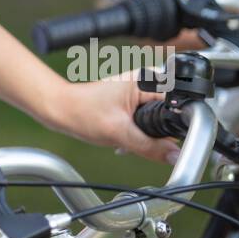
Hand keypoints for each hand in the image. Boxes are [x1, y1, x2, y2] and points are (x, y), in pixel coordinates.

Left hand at [54, 72, 181, 165]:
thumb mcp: (121, 134)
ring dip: (147, 133)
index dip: (176, 125)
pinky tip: (125, 136)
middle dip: (158, 131)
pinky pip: (146, 117)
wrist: (61, 110)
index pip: (177, 103)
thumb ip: (151, 147)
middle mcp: (144, 81)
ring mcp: (138, 89)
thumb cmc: (83, 112)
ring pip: (157, 117)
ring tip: (127, 137)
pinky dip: (139, 130)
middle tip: (137, 137)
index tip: (168, 141)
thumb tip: (174, 156)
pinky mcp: (131, 98)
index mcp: (146, 80)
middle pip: (169, 112)